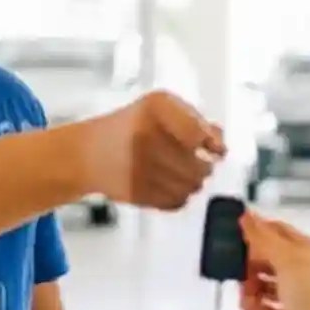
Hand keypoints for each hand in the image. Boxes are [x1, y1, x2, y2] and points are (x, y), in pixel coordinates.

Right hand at [79, 89, 225, 210]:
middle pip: (200, 166)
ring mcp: (139, 167)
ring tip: (181, 172)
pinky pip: (176, 202)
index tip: (215, 149)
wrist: (89, 152)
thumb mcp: (161, 107)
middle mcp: (145, 137)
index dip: (213, 145)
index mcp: (155, 109)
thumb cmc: (130, 126)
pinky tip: (168, 184)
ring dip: (193, 183)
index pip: (200, 134)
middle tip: (198, 162)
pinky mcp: (136, 192)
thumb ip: (195, 119)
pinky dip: (179, 196)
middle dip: (205, 166)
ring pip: (191, 187)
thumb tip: (219, 140)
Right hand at [240, 211, 309, 309]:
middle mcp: (305, 273)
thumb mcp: (287, 258)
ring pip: (266, 285)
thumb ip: (263, 238)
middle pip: (270, 259)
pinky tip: (247, 305)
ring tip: (244, 291)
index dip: (259, 229)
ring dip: (251, 285)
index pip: (280, 232)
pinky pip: (265, 308)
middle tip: (237, 266)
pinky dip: (255, 305)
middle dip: (251, 261)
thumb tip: (246, 215)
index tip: (235, 230)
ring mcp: (297, 298)